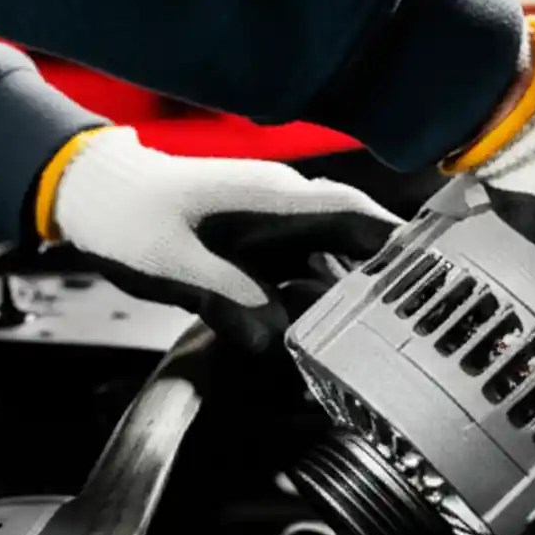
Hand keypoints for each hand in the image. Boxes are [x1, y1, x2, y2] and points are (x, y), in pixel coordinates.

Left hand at [38, 127, 400, 348]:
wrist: (97, 193)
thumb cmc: (130, 218)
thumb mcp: (173, 263)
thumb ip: (227, 299)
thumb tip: (274, 341)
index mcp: (274, 201)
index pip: (358, 216)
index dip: (400, 245)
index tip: (437, 274)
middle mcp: (284, 206)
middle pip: (358, 236)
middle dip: (389, 273)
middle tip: (417, 320)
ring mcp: (273, 220)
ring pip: (334, 252)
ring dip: (354, 287)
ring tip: (375, 335)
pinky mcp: (259, 238)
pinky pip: (307, 262)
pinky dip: (322, 291)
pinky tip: (321, 327)